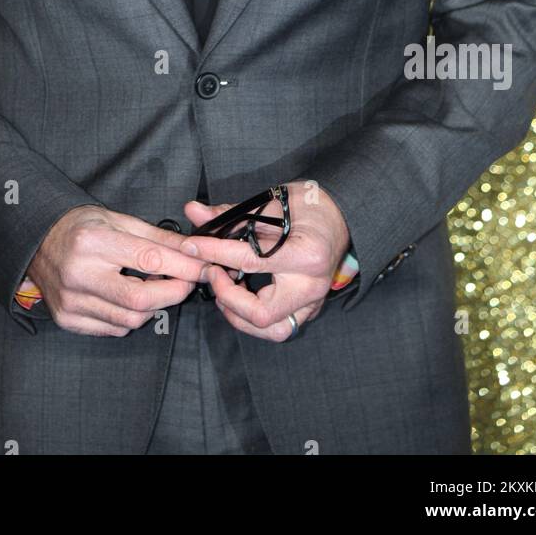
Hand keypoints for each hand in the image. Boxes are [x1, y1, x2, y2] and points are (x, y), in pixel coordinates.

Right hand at [26, 204, 208, 336]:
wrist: (38, 242)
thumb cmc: (81, 227)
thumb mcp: (119, 220)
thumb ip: (158, 237)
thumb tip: (194, 249)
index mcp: (94, 241)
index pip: (149, 260)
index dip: (184, 267)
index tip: (205, 268)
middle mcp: (80, 274)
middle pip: (141, 299)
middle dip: (174, 293)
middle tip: (187, 282)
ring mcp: (71, 301)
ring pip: (131, 318)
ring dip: (154, 307)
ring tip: (156, 287)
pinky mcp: (68, 319)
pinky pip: (114, 328)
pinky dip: (131, 317)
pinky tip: (129, 299)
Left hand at [178, 181, 350, 341]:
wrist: (343, 216)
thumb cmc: (310, 206)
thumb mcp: (271, 203)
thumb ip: (231, 213)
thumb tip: (194, 213)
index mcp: (305, 255)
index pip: (249, 260)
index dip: (214, 252)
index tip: (192, 246)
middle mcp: (312, 285)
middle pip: (260, 313)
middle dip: (227, 297)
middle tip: (213, 273)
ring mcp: (314, 302)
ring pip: (272, 330)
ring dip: (240, 316)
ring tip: (225, 290)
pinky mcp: (310, 309)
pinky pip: (280, 327)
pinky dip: (254, 318)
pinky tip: (241, 296)